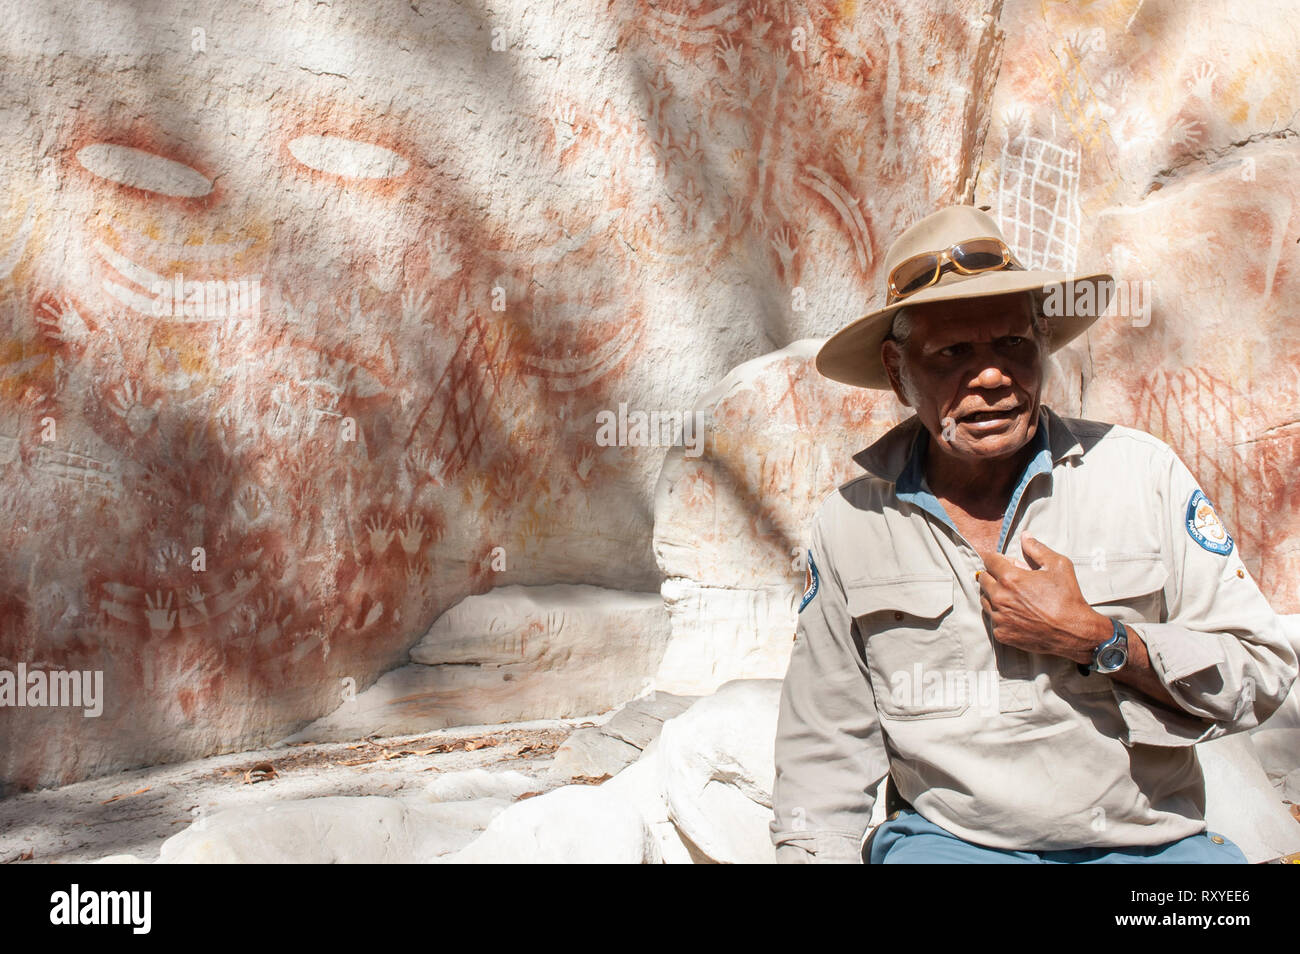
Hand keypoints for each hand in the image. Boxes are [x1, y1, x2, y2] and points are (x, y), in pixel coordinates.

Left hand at [977, 534, 1111, 664]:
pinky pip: (993, 619)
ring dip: (994, 595)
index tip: (1004, 562)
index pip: (989, 560)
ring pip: (985, 600)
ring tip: (1014, 597)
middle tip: (1011, 580)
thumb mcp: (1058, 565)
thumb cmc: (1068, 597)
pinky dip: (1000, 615)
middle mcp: (1000, 597)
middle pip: (983, 579)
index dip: (997, 559)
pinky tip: (1016, 614)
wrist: (1074, 632)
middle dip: (994, 576)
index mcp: (1010, 578)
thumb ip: (1037, 548)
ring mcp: (999, 617)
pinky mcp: (1002, 633)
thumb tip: (1025, 535)